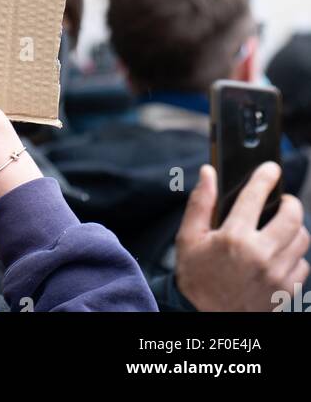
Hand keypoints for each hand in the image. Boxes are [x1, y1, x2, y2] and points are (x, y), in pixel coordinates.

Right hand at [175, 162, 309, 311]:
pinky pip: (303, 265)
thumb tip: (208, 173)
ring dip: (294, 229)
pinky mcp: (286, 292)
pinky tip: (280, 255)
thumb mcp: (188, 238)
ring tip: (280, 229)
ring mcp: (276, 275)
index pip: (256, 195)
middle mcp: (260, 255)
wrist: (206, 319)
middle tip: (282, 201)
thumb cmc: (197, 278)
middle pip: (292, 216)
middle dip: (290, 202)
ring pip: (302, 240)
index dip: (265, 176)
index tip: (271, 168)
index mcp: (234, 238)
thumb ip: (200, 202)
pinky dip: (295, 256)